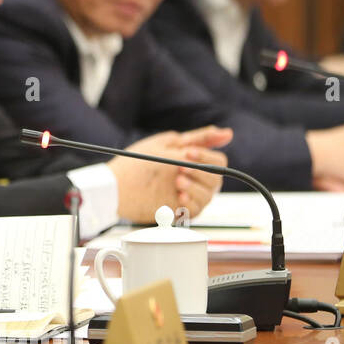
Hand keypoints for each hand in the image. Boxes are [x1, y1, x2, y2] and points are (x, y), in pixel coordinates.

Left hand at [111, 127, 230, 222]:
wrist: (116, 185)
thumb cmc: (138, 162)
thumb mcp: (169, 144)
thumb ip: (199, 139)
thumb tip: (227, 133)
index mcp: (192, 161)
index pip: (218, 161)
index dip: (207, 157)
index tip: (188, 153)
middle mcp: (192, 179)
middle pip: (217, 178)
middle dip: (200, 172)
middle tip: (180, 168)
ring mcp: (186, 195)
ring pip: (209, 194)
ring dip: (195, 186)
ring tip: (177, 181)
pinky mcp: (178, 210)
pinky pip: (197, 210)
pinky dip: (192, 202)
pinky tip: (180, 197)